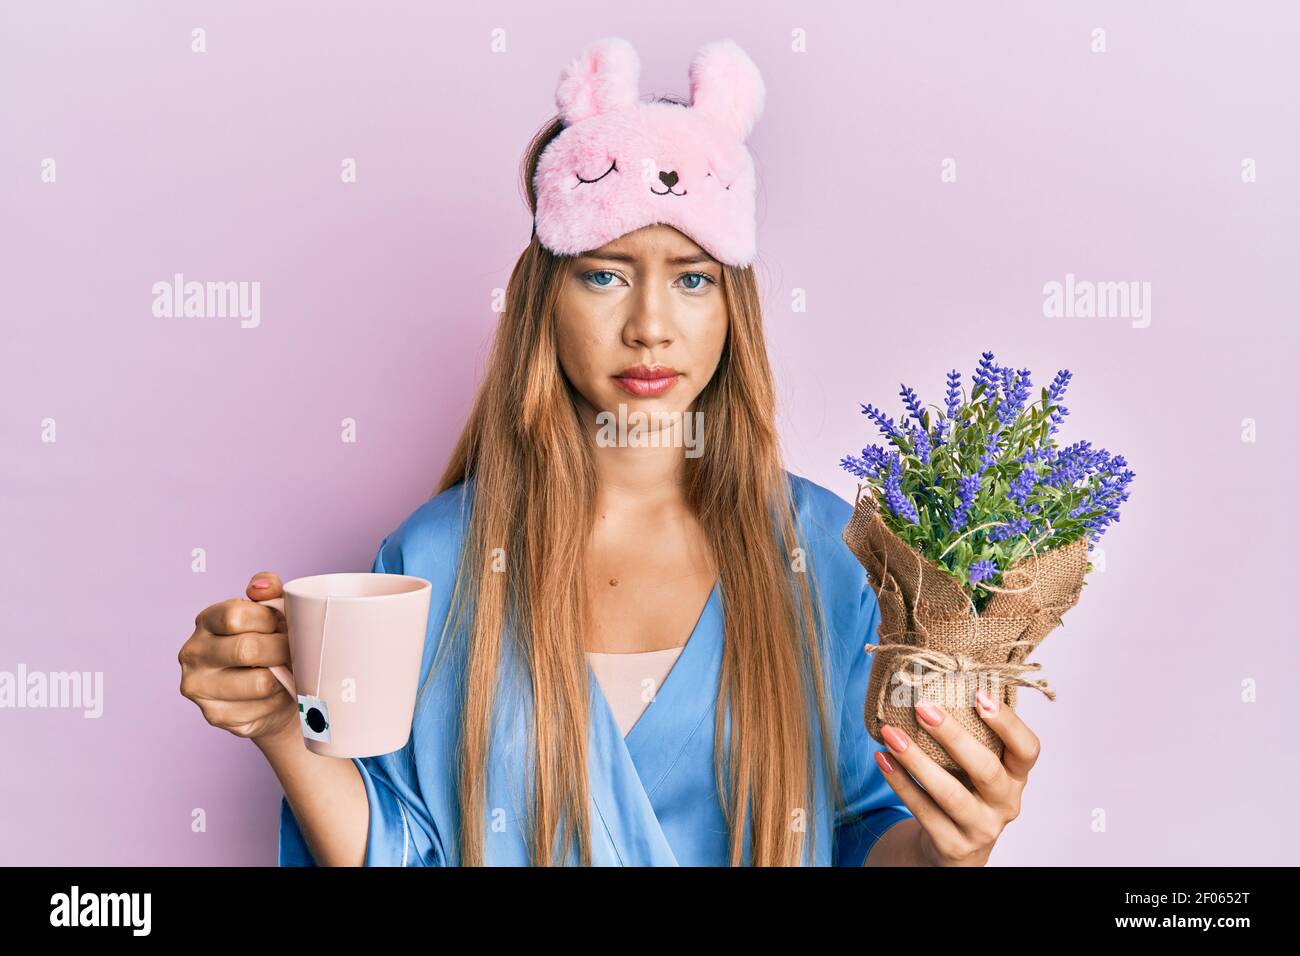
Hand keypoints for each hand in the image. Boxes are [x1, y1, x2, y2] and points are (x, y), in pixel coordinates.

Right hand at [178, 572, 299, 742]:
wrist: (270, 692)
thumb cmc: (271, 644)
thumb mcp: (272, 612)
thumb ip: (269, 590)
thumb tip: (262, 586)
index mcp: (206, 620)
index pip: (235, 615)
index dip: (268, 620)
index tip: (281, 625)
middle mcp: (193, 652)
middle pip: (247, 649)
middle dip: (282, 650)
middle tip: (296, 652)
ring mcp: (199, 686)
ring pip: (259, 682)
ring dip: (285, 678)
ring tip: (290, 672)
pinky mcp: (215, 715)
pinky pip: (261, 709)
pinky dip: (278, 701)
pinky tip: (278, 694)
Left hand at [873, 689, 1036, 866]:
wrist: (955, 846)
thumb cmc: (965, 788)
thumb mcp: (978, 764)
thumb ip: (972, 732)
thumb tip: (933, 675)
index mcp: (1016, 776)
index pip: (1027, 749)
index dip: (1007, 723)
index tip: (979, 694)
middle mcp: (1006, 803)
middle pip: (986, 769)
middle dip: (953, 736)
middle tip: (922, 707)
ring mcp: (982, 827)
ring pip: (949, 794)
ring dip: (916, 760)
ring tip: (890, 734)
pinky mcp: (953, 845)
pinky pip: (923, 811)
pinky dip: (900, 783)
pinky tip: (882, 759)